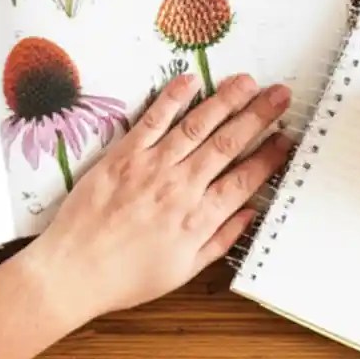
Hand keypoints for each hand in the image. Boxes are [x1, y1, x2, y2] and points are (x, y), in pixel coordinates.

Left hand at [20, 72, 292, 323]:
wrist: (73, 271)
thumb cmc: (125, 277)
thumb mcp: (183, 270)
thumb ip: (220, 240)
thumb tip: (249, 214)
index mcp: (198, 219)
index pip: (245, 180)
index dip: (269, 156)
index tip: (287, 138)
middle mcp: (180, 188)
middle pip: (229, 144)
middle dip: (259, 116)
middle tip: (280, 95)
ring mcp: (151, 168)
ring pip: (197, 126)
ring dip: (226, 100)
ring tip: (248, 82)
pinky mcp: (123, 155)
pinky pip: (152, 121)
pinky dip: (172, 99)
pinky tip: (191, 81)